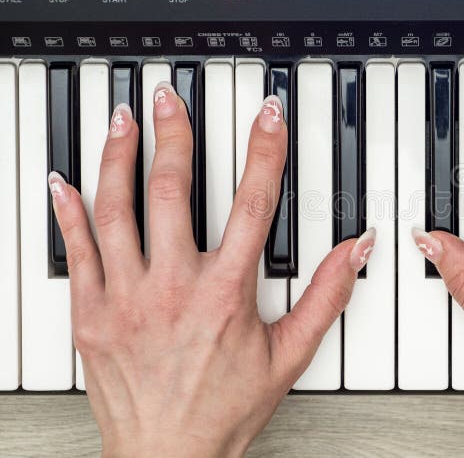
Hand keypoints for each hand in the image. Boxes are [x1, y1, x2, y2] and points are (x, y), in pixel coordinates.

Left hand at [49, 82, 375, 456]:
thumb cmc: (224, 409)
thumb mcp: (289, 354)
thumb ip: (327, 296)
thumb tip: (355, 250)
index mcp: (225, 293)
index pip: (252, 203)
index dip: (263, 150)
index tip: (265, 114)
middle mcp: (171, 289)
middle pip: (171, 192)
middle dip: (173, 135)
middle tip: (171, 97)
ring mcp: (124, 300)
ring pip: (116, 211)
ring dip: (119, 157)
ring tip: (124, 119)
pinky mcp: (90, 316)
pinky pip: (76, 253)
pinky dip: (68, 212)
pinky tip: (63, 182)